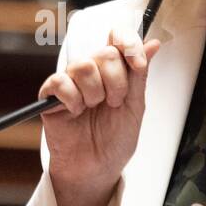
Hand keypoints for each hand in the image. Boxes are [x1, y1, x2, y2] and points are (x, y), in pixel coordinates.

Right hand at [39, 27, 160, 205]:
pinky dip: (73, 100)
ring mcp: (70, 81)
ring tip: (93, 110)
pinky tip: (76, 113)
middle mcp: (92, 71)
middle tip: (114, 103)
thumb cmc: (114, 140)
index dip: (128, 43)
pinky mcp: (50, 95)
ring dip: (95, 93)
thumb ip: (139, 74)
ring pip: (83, 66)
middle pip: (104, 53)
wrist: (96, 168)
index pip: (117, 37)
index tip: (138, 64)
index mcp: (113, 70)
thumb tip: (154, 44)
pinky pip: (60, 82)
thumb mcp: (135, 106)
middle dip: (116, 82)